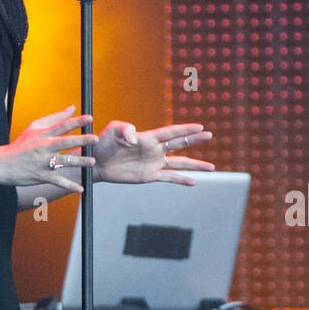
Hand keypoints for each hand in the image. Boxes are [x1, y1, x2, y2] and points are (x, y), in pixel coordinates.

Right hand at [0, 105, 97, 193]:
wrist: (2, 164)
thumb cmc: (21, 145)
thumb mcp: (35, 127)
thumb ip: (56, 118)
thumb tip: (73, 107)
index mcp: (43, 134)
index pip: (62, 126)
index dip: (76, 121)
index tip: (90, 118)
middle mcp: (44, 147)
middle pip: (65, 142)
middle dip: (81, 140)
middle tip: (95, 138)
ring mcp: (42, 162)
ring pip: (63, 162)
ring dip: (79, 162)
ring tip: (92, 162)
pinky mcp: (41, 176)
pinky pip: (58, 181)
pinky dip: (69, 185)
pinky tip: (81, 188)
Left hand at [92, 120, 214, 183]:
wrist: (96, 163)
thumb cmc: (103, 143)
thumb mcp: (112, 131)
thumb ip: (125, 130)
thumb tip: (134, 138)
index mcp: (148, 137)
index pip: (171, 132)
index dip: (185, 130)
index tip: (200, 127)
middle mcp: (154, 149)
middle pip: (179, 144)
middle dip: (194, 140)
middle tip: (210, 136)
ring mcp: (154, 163)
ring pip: (179, 163)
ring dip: (195, 164)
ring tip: (212, 167)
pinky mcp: (149, 176)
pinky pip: (169, 178)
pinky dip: (181, 180)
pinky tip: (193, 182)